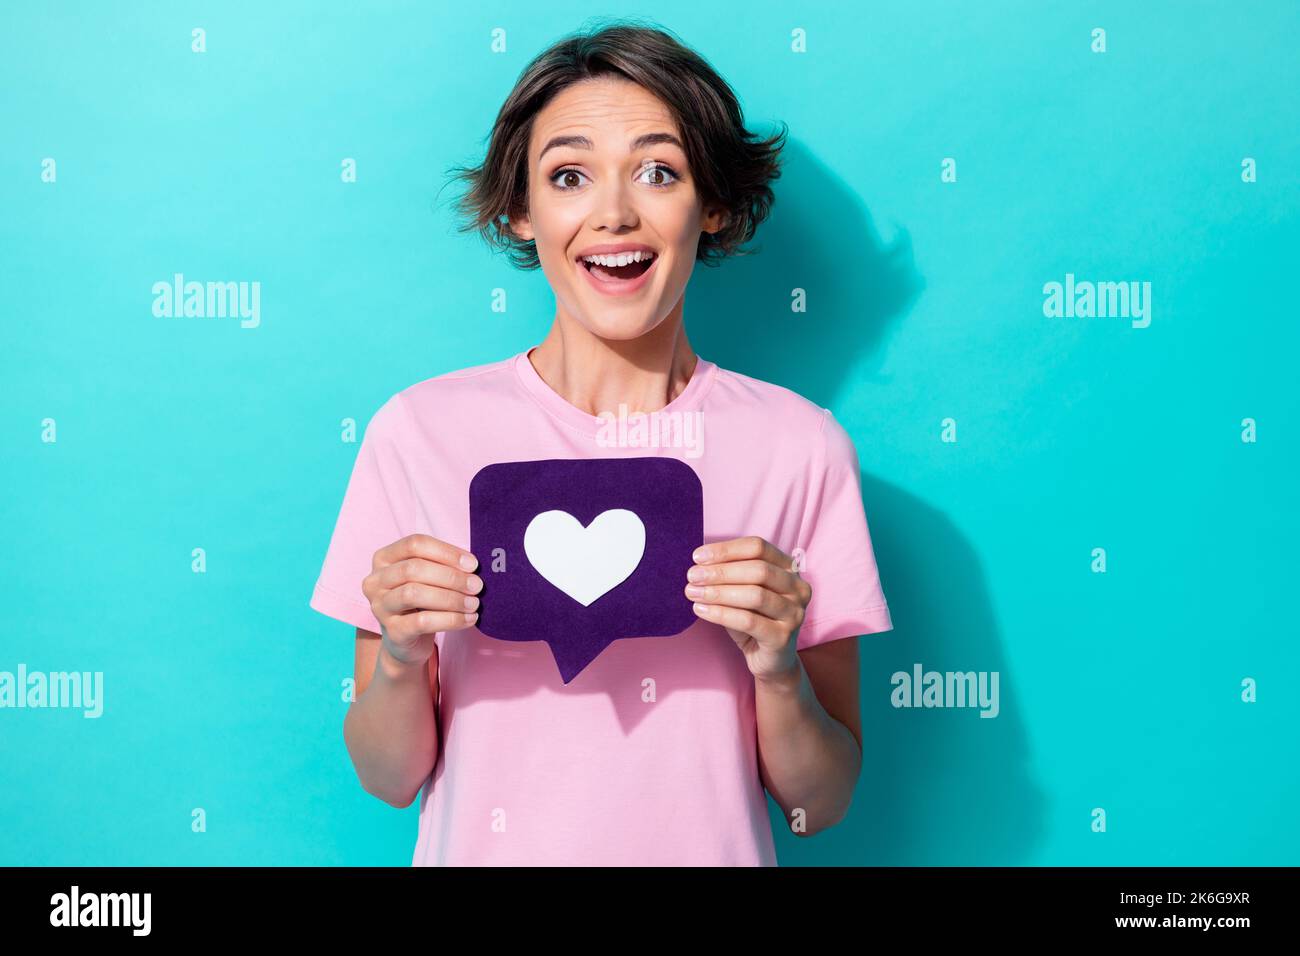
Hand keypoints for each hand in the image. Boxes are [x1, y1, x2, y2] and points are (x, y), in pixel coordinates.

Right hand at [362, 533, 482, 666]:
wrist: (407, 641)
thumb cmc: (421, 601)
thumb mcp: (428, 578)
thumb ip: (444, 565)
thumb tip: (471, 565)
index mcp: (384, 558)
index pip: (414, 544)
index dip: (446, 552)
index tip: (472, 564)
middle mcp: (375, 580)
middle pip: (414, 568)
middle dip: (451, 576)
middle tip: (477, 585)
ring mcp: (380, 606)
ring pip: (415, 594)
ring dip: (451, 598)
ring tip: (473, 603)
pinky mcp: (392, 631)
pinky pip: (422, 622)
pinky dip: (451, 619)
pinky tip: (469, 619)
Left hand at [684, 536, 810, 681]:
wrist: (770, 661)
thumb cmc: (754, 619)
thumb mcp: (743, 591)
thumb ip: (730, 575)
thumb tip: (699, 564)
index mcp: (790, 568)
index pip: (758, 547)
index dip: (726, 550)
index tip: (698, 557)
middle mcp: (798, 588)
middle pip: (758, 570)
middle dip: (720, 572)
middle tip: (692, 576)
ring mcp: (795, 614)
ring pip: (754, 595)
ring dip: (718, 592)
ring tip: (692, 592)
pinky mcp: (783, 637)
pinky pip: (748, 621)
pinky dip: (721, 613)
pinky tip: (701, 609)